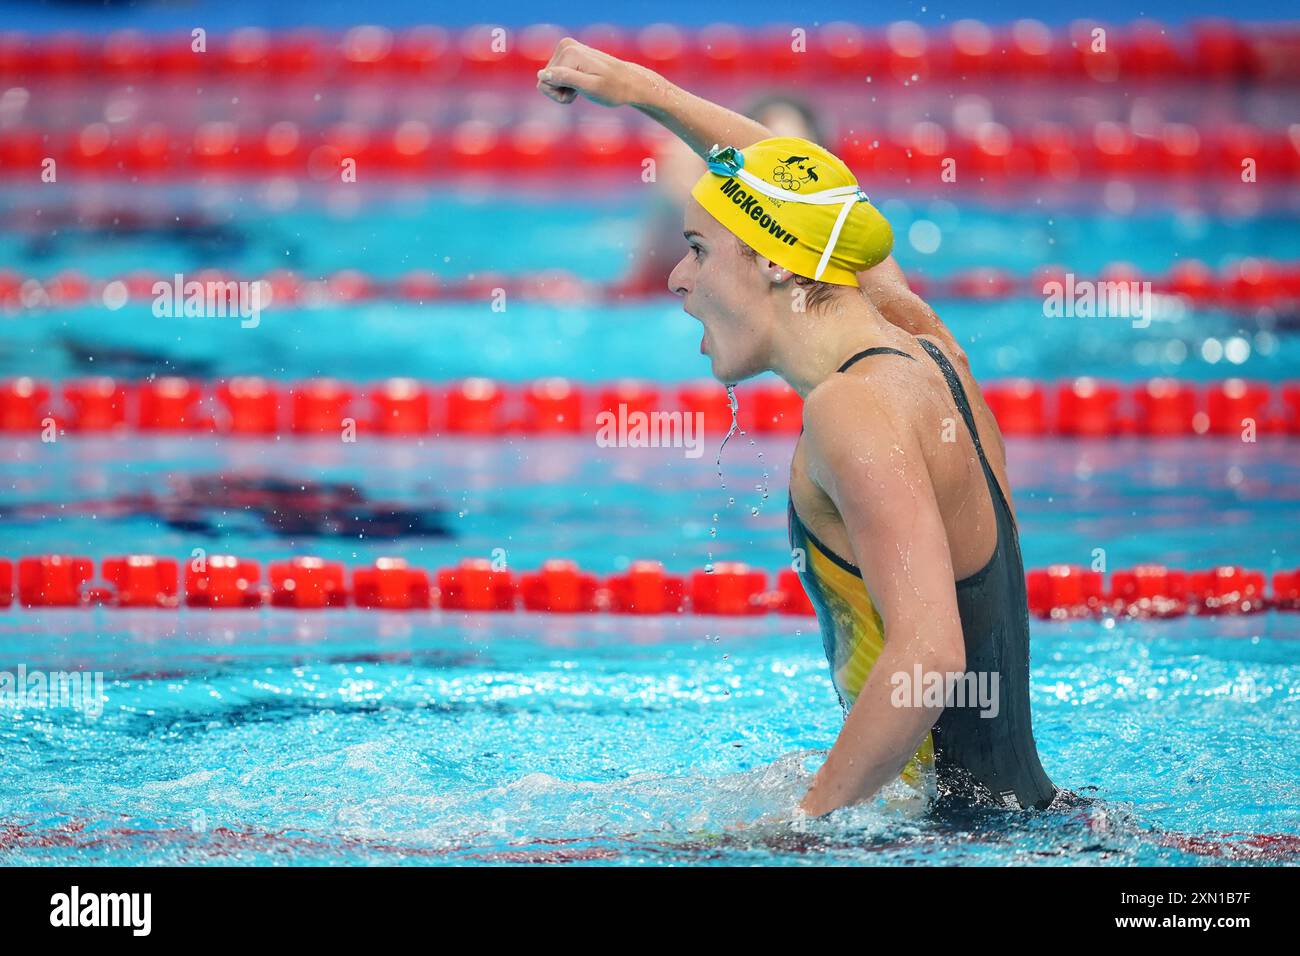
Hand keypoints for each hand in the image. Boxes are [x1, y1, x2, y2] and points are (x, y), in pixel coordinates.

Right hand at [536, 37, 652, 107]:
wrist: (629, 82)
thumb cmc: (613, 89)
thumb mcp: (589, 87)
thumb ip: (565, 79)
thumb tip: (541, 75)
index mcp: (569, 52)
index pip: (544, 83)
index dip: (560, 95)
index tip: (578, 94)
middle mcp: (565, 45)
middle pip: (545, 79)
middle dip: (562, 90)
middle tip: (582, 90)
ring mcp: (567, 47)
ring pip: (550, 78)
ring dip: (565, 88)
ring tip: (584, 86)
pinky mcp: (569, 53)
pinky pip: (556, 74)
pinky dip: (568, 83)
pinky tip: (583, 81)